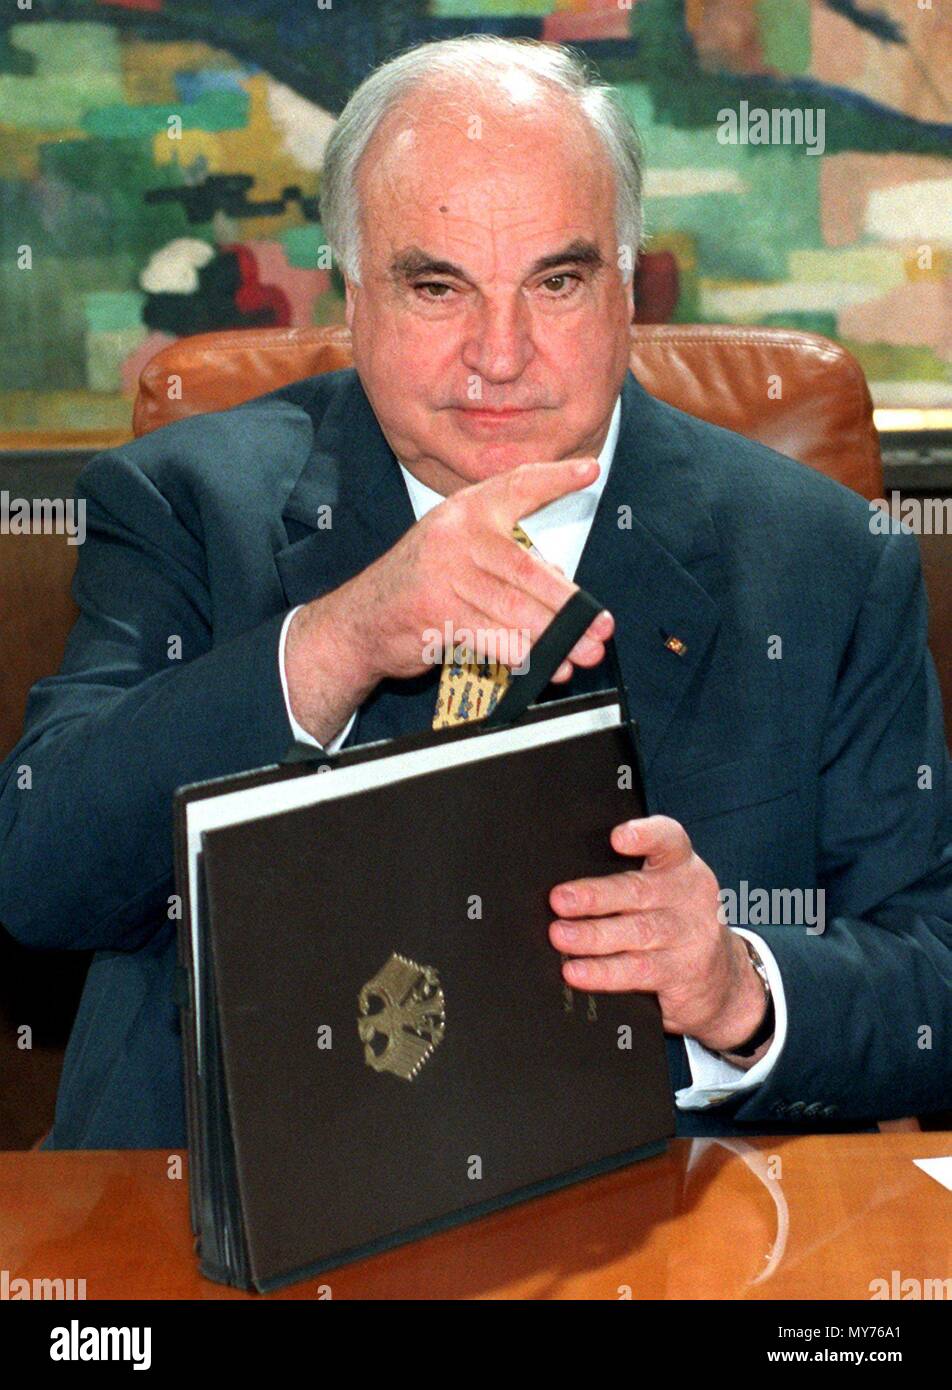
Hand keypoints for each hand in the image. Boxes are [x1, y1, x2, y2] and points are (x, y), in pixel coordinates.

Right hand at [335, 456, 613, 684]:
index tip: (591, 471)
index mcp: (466, 511)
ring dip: (555, 638)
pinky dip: (523, 654)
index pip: (517, 485)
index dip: (556, 478)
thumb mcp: (460, 553)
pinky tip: (545, 664)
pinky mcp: (435, 613)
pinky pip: (492, 637)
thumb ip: (509, 561)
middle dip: (572, 607)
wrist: (361, 620)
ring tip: (581, 652)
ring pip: (515, 609)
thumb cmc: (419, 585)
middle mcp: (455, 535)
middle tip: (601, 626)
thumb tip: (562, 582)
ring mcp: (443, 574)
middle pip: (529, 571)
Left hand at [548, 815, 770, 1054]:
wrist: (722, 976)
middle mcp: (689, 895)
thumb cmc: (674, 920)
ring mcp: (690, 935)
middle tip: (560, 899)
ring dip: (593, 935)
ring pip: (637, 932)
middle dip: (595, 895)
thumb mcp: (664, 889)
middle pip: (640, 890)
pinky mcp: (683, 973)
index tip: (617, 838)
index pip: (668, 840)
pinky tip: (577, 971)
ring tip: (560, 935)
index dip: (645, 835)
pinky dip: (603, 972)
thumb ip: (626, 877)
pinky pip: (638, 971)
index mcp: (681, 865)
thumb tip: (564, 886)